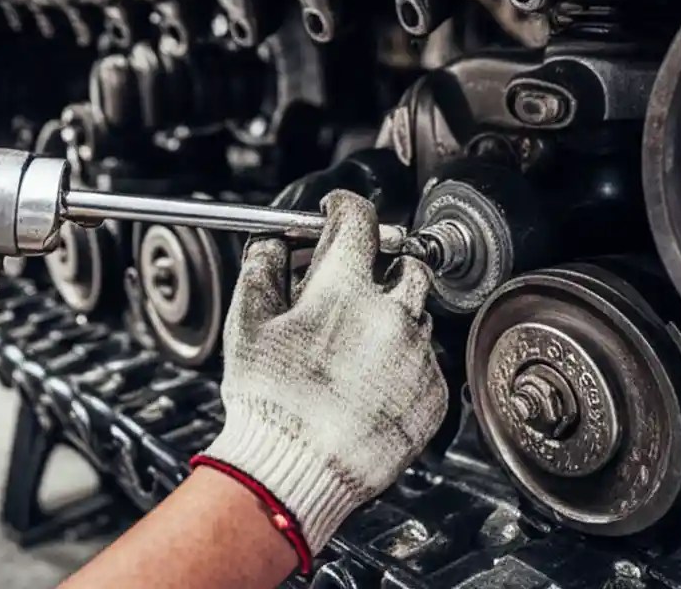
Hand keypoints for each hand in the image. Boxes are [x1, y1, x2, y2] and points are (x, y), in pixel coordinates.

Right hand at [195, 189, 447, 567]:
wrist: (294, 471)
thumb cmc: (269, 402)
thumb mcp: (248, 324)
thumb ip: (263, 268)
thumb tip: (274, 244)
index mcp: (346, 290)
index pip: (361, 219)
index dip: (345, 209)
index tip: (338, 213)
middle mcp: (393, 316)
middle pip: (405, 264)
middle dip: (380, 266)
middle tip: (351, 285)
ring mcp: (417, 356)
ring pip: (417, 315)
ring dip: (391, 318)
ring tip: (352, 349)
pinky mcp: (433, 394)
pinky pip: (424, 362)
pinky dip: (400, 363)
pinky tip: (367, 383)